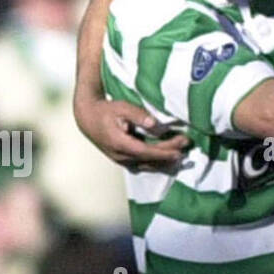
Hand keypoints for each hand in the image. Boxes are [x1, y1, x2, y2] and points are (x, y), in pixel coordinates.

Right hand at [75, 97, 189, 172]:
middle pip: (150, 159)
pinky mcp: (124, 161)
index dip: (164, 152)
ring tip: (182, 153)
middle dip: (169, 153)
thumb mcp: (120, 107)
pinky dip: (157, 163)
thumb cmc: (105, 111)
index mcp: (119, 144)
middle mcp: (121, 156)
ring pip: (148, 165)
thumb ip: (137, 115)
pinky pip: (144, 165)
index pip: (146, 151)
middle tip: (186, 143)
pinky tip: (168, 159)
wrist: (87, 119)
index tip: (179, 149)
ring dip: (165, 160)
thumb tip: (154, 124)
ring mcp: (122, 161)